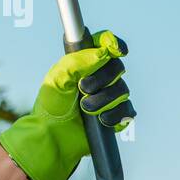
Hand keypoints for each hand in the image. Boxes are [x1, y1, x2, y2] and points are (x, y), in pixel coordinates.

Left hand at [0, 31, 133, 179]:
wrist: (52, 136)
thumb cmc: (51, 105)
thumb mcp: (58, 78)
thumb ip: (77, 61)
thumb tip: (103, 52)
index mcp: (86, 63)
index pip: (106, 45)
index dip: (114, 43)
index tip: (114, 49)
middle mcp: (100, 78)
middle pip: (117, 67)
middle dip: (101, 78)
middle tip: (82, 88)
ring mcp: (110, 97)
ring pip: (122, 90)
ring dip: (103, 100)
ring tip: (85, 109)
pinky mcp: (116, 116)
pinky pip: (127, 111)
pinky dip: (115, 115)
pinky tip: (101, 120)